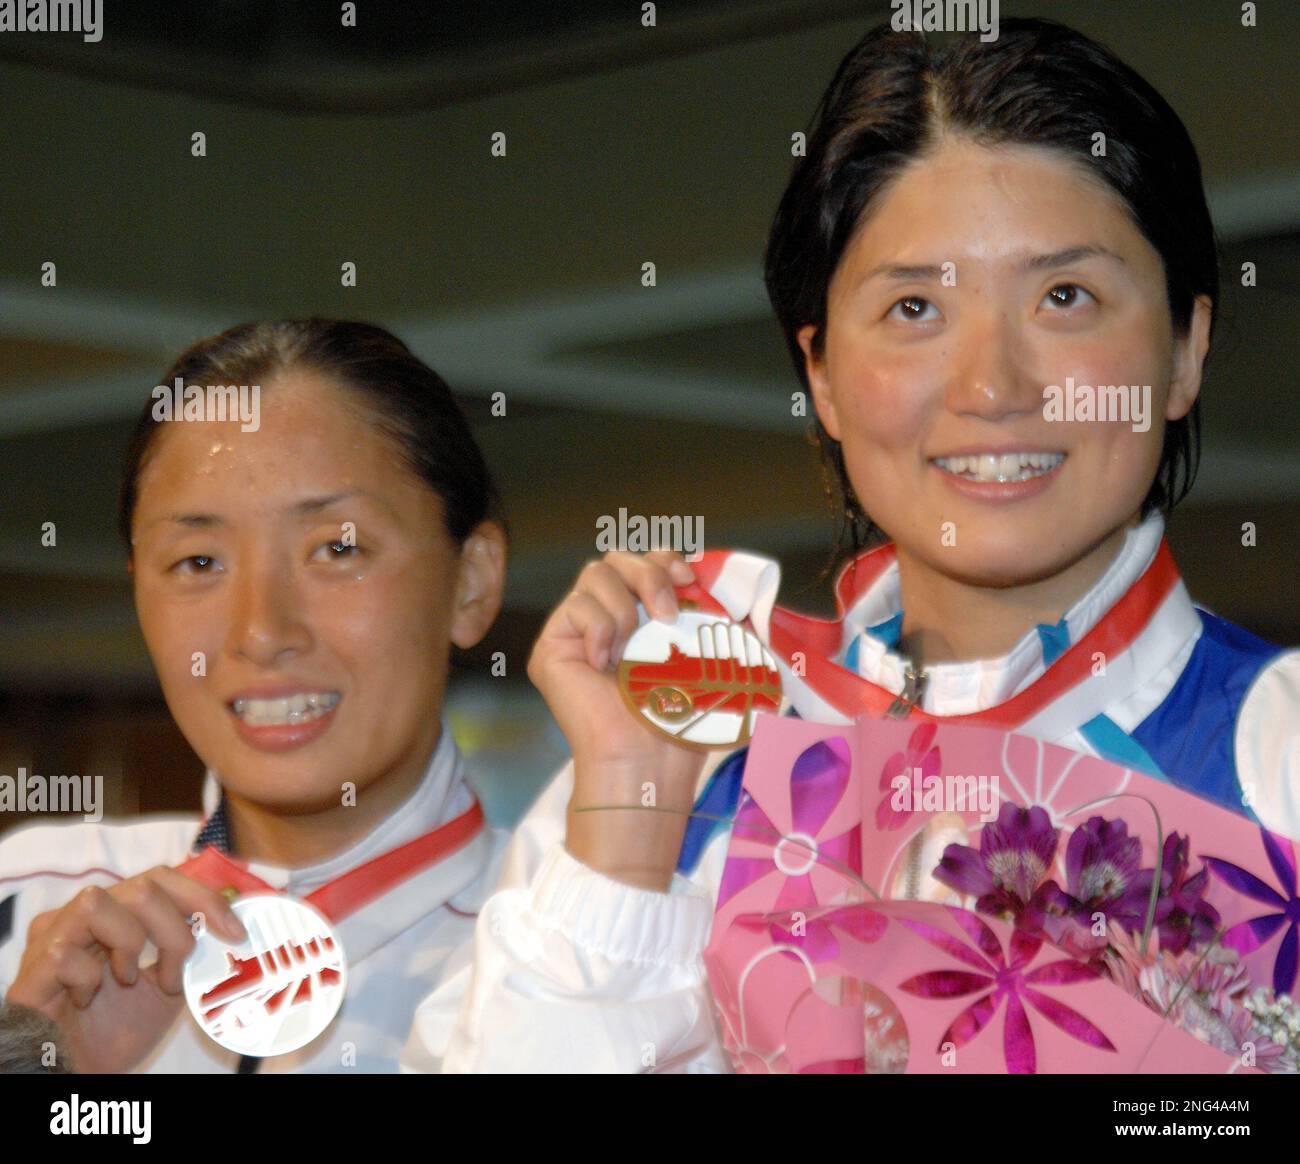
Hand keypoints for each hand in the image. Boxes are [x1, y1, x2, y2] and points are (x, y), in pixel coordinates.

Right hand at [6, 866, 245, 1072]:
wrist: (76, 1070)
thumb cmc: (116, 1029)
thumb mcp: (168, 987)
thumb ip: (192, 955)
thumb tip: (228, 928)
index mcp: (118, 914)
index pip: (163, 879)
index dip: (202, 897)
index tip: (233, 931)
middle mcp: (83, 916)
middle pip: (141, 886)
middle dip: (173, 929)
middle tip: (174, 973)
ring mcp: (52, 937)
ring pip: (96, 902)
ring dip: (128, 943)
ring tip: (128, 980)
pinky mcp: (31, 968)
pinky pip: (64, 953)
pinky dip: (88, 978)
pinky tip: (88, 1000)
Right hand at [528, 549, 708, 888]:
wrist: (647, 759)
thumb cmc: (677, 720)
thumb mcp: (700, 653)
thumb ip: (701, 613)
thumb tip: (712, 579)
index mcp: (638, 619)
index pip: (641, 561)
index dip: (663, 558)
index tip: (689, 577)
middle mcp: (603, 621)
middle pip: (615, 558)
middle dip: (648, 575)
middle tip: (668, 615)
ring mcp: (575, 632)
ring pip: (594, 574)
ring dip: (626, 606)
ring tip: (635, 649)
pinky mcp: (552, 646)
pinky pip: (576, 606)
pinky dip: (600, 628)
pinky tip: (606, 663)